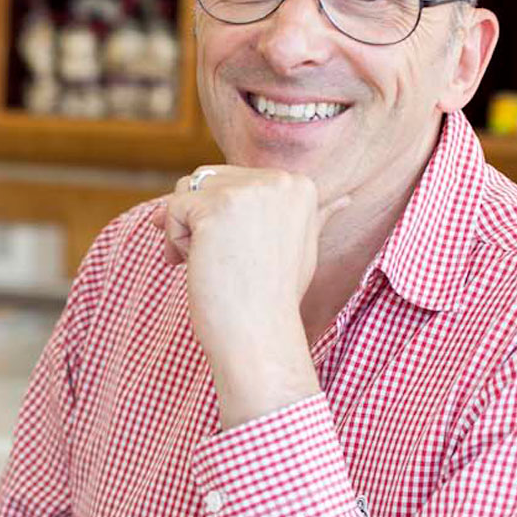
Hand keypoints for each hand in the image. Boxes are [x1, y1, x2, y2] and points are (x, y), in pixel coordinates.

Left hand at [151, 165, 349, 426]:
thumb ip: (314, 217)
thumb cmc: (275, 300)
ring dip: (184, 232)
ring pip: (186, 193)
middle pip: (205, 180)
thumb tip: (345, 200)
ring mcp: (247, 191)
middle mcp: (277, 179)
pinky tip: (197, 267)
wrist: (260, 336)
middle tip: (220, 264)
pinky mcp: (216, 208)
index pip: (232, 180)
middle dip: (199, 222)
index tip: (235, 254)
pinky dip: (174, 243)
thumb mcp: (303, 249)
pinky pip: (171, 211)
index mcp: (299, 185)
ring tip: (210, 265)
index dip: (221, 219)